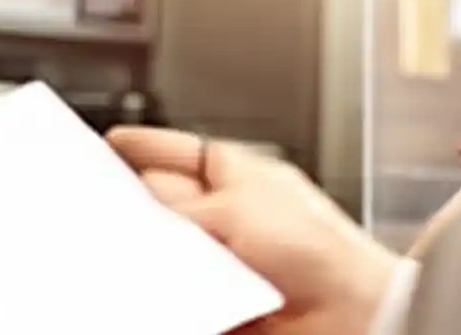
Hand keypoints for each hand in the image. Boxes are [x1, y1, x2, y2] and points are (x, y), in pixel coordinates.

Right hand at [106, 127, 400, 334]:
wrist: (351, 317)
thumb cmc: (319, 251)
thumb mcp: (233, 207)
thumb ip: (176, 204)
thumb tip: (136, 201)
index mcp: (240, 178)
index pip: (179, 155)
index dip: (145, 147)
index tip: (111, 143)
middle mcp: (229, 218)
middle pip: (163, 203)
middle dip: (137, 201)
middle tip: (109, 201)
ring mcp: (222, 261)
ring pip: (165, 249)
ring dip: (152, 250)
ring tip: (142, 249)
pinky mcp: (217, 302)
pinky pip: (176, 291)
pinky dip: (164, 289)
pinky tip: (160, 283)